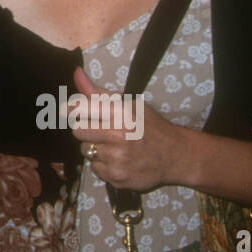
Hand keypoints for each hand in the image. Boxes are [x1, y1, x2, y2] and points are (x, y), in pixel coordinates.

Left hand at [70, 67, 189, 192]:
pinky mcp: (118, 178)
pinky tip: (119, 160)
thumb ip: (98, 92)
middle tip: (102, 131)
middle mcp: (118, 136)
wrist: (175, 156)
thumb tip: (76, 73)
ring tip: (114, 147)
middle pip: (78, 131)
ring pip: (86, 151)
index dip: (77, 112)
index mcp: (120, 114)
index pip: (79, 110)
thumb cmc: (149, 126)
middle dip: (87, 130)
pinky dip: (103, 165)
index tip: (81, 114)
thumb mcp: (129, 104)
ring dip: (95, 149)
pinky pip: (95, 169)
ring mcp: (118, 159)